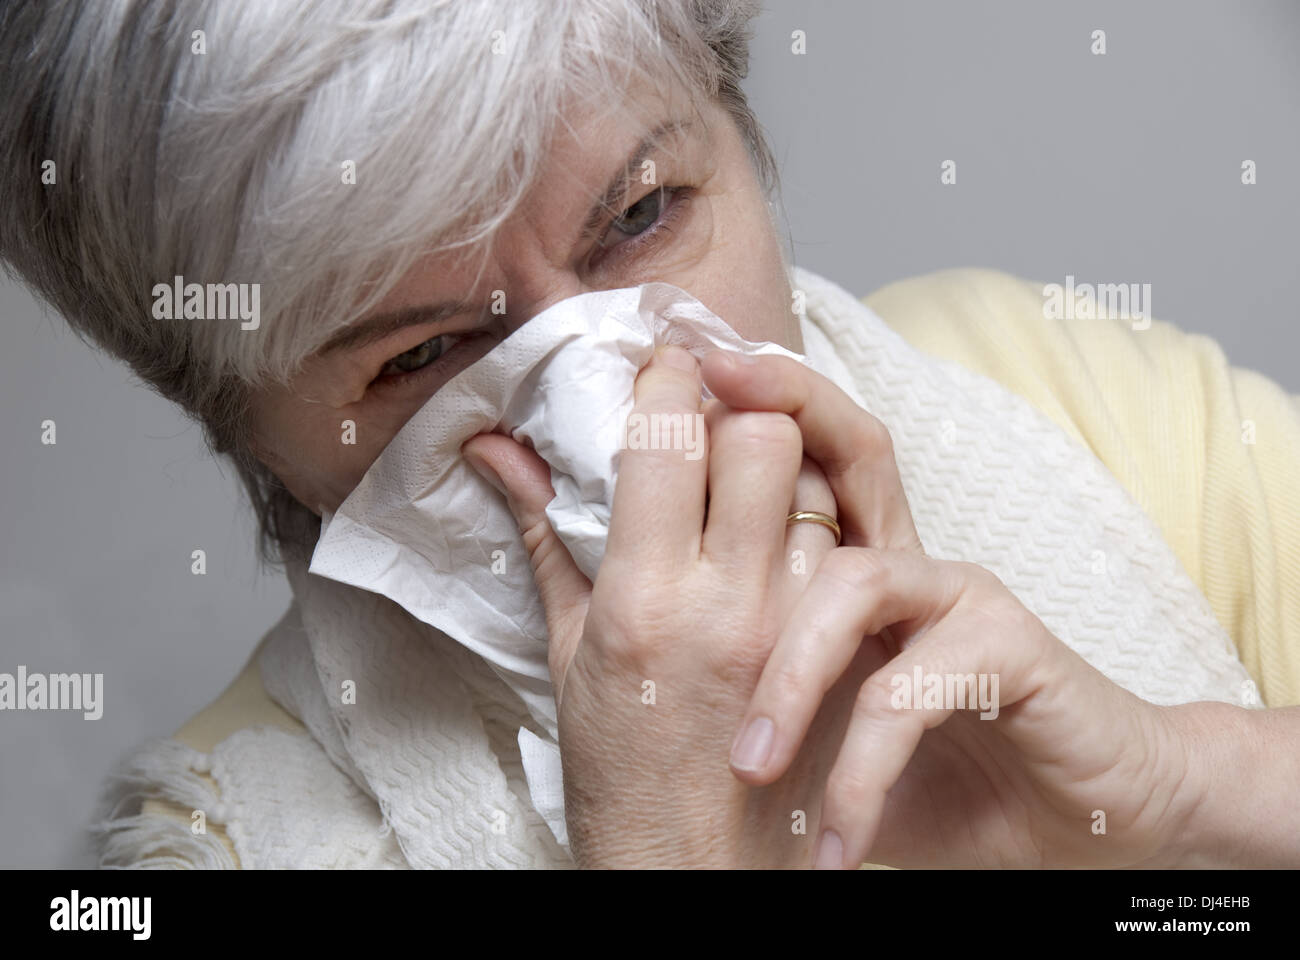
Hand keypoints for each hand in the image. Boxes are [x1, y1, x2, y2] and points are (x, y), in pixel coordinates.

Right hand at [463, 345, 854, 866]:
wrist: (692, 877)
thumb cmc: (618, 775)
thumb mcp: (565, 653)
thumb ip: (543, 536)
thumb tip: (496, 451)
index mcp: (642, 597)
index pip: (671, 437)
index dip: (669, 379)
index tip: (665, 369)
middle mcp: (726, 603)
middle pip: (764, 436)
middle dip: (737, 410)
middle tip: (712, 426)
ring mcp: (796, 628)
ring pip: (821, 482)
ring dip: (786, 465)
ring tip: (752, 487)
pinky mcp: (843, 651)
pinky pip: (850, 545)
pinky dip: (821, 523)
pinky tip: (787, 544)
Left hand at [700, 351, 1212, 868]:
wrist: (1069, 824)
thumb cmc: (927, 773)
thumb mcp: (815, 725)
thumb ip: (743, 676)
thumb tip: (629, 665)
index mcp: (849, 560)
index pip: (795, 446)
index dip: (744, 395)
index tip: (677, 355)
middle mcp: (902, 554)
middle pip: (840, 447)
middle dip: (767, 422)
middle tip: (700, 400)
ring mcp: (955, 592)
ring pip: (850, 582)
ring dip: (790, 683)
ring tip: (748, 771)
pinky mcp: (1006, 647)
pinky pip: (910, 691)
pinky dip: (862, 770)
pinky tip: (835, 836)